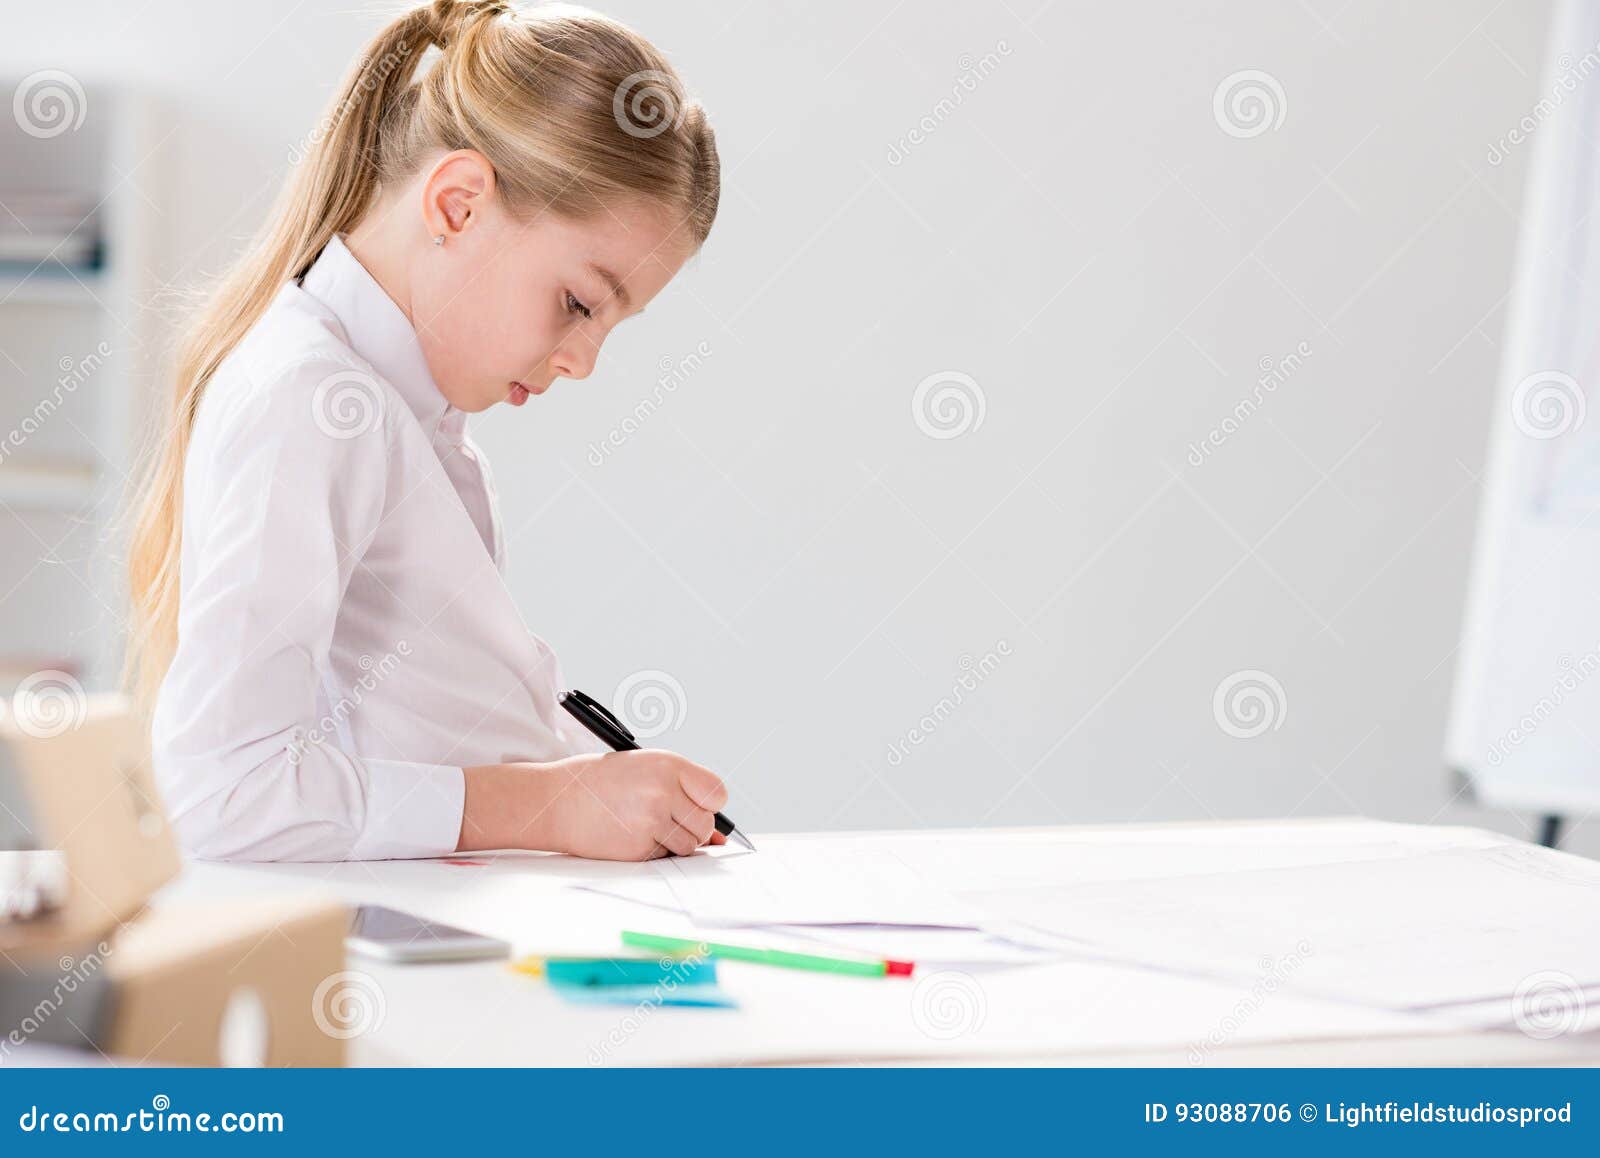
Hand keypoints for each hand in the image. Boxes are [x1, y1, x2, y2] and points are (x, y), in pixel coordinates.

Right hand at [459, 750, 729, 859]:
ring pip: (689, 845)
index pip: (717, 792)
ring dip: (674, 842)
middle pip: (706, 823)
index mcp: (669, 764)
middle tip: (663, 817)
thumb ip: (683, 792)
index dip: (709, 803)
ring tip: (643, 823)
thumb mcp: (645, 770)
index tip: (696, 806)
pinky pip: (664, 857)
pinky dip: (654, 852)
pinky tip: (630, 834)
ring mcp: (651, 820)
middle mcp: (664, 791)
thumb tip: (720, 838)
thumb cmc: (601, 782)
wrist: (557, 800)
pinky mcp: (639, 847)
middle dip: (691, 826)